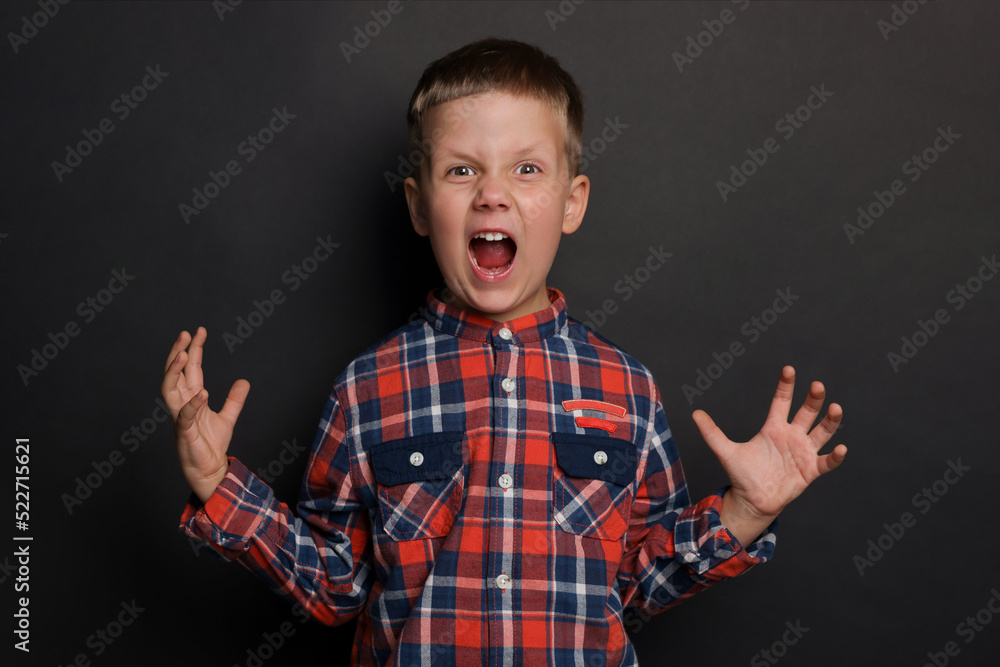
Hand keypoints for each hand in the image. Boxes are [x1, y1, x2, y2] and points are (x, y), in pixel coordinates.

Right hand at [161, 327, 249, 503]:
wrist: (210, 469)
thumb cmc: (212, 444)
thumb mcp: (228, 417)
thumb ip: (234, 399)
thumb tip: (244, 381)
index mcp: (192, 398)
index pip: (191, 369)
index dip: (195, 349)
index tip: (199, 331)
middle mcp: (182, 404)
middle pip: (175, 373)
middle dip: (178, 353)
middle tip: (186, 334)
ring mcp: (180, 417)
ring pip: (169, 389)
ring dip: (174, 371)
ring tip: (183, 354)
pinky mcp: (184, 433)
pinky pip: (184, 415)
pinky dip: (192, 404)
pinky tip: (202, 393)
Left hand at [692, 366, 846, 544]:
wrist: (753, 499)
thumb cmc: (742, 474)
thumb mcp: (726, 451)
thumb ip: (712, 433)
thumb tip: (695, 414)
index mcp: (773, 428)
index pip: (782, 401)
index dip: (786, 385)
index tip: (789, 369)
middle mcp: (791, 436)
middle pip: (806, 412)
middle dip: (813, 399)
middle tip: (817, 385)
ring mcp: (803, 452)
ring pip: (822, 432)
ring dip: (830, 421)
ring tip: (836, 407)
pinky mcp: (810, 470)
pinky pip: (826, 462)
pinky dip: (835, 456)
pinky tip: (841, 448)